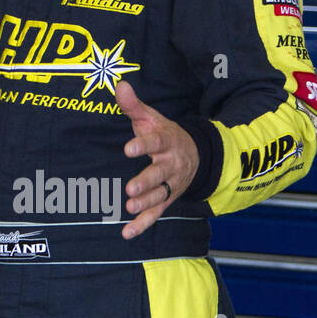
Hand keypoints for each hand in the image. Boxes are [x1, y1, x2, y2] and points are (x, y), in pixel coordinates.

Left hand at [116, 80, 199, 239]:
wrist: (197, 155)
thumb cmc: (165, 134)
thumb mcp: (152, 118)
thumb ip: (133, 105)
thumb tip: (119, 85)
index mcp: (167, 141)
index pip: (155, 142)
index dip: (142, 145)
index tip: (128, 148)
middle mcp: (171, 164)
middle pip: (159, 174)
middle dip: (146, 181)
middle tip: (130, 189)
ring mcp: (171, 184)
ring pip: (160, 195)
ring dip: (146, 203)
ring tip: (130, 208)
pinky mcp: (168, 199)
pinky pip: (157, 213)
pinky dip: (142, 224)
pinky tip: (127, 232)